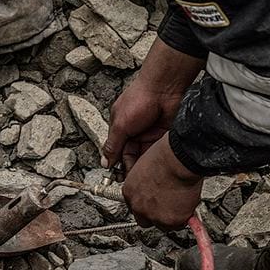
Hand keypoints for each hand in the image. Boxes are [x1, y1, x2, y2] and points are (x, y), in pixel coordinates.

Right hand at [103, 42, 204, 170]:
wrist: (165, 88)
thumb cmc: (140, 98)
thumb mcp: (120, 125)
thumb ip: (113, 145)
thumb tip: (105, 161)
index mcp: (120, 128)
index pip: (116, 152)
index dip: (118, 165)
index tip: (119, 178)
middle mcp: (133, 132)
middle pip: (130, 156)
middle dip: (130, 168)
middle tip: (132, 181)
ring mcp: (148, 134)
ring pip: (143, 156)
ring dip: (142, 166)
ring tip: (142, 177)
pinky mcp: (161, 136)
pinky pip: (156, 152)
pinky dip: (154, 160)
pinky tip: (153, 168)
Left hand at [123, 134, 204, 229]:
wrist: (178, 159)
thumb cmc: (166, 156)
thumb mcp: (146, 168)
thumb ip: (145, 184)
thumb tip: (153, 189)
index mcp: (129, 191)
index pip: (134, 206)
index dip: (146, 205)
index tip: (153, 203)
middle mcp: (138, 205)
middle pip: (144, 220)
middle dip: (155, 215)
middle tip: (166, 207)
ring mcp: (153, 215)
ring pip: (161, 225)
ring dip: (170, 217)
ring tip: (179, 204)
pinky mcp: (170, 220)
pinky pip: (178, 224)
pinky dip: (184, 218)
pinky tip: (186, 205)